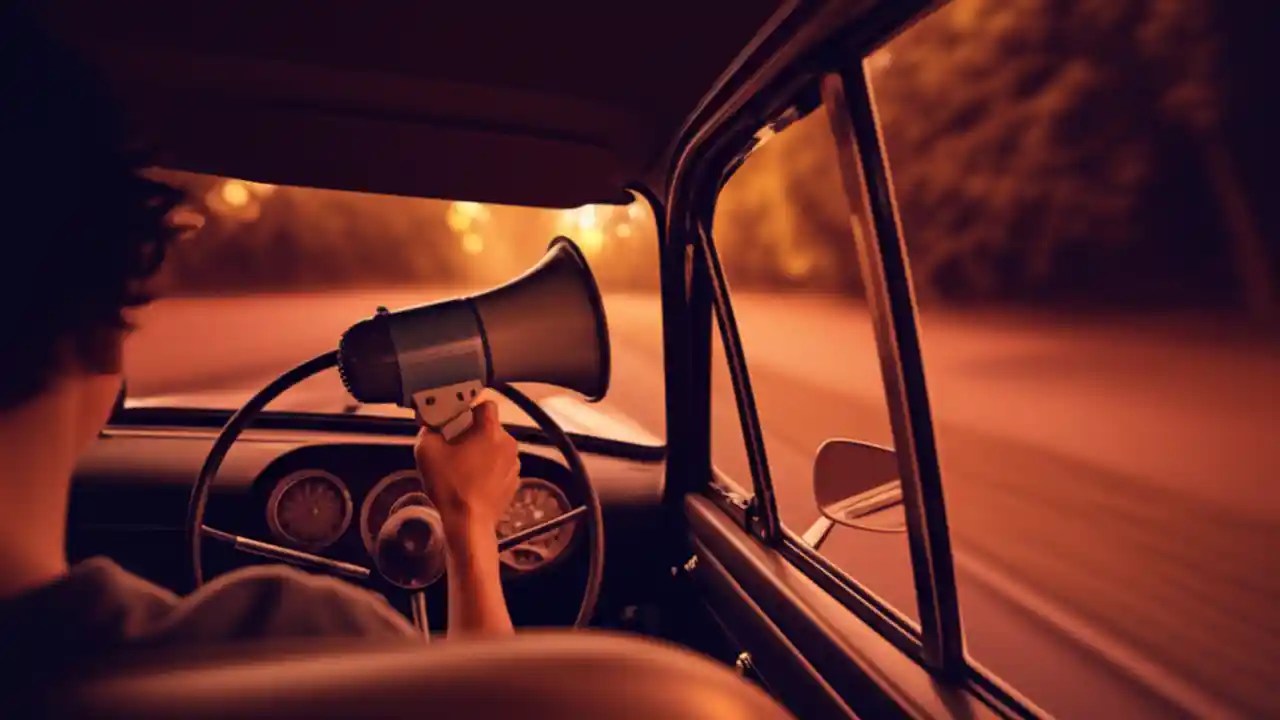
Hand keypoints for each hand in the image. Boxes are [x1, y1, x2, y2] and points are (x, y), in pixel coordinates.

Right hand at [414, 400, 518, 533]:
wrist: (469, 523)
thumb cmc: (449, 486)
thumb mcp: (427, 452)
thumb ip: (428, 430)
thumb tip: (431, 424)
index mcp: (490, 431)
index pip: (486, 404)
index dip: (470, 408)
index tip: (456, 420)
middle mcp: (508, 443)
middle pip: (490, 427)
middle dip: (473, 432)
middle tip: (454, 446)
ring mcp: (515, 463)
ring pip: (496, 447)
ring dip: (483, 451)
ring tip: (464, 467)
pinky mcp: (515, 481)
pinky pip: (501, 466)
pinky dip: (490, 468)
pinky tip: (474, 481)